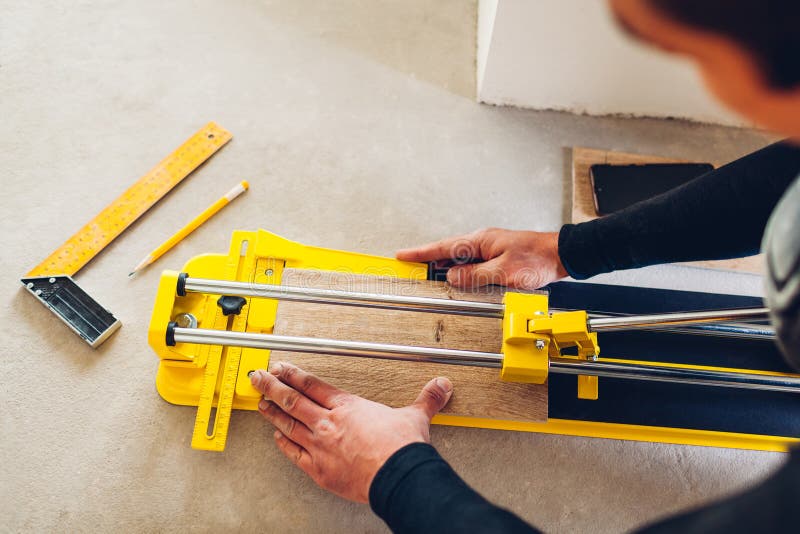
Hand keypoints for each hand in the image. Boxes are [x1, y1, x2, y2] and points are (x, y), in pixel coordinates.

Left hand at [249, 362, 452, 502]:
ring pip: (288, 425)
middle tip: (257, 378)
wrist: (398, 477)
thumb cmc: (402, 448)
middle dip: (271, 387)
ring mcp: (320, 447)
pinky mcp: (319, 470)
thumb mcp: (415, 417)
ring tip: (261, 403)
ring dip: (272, 413)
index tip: (280, 367)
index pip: (313, 385)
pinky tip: (276, 437)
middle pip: (293, 401)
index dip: (294, 374)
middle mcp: (329, 423)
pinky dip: (283, 444)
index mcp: (348, 406)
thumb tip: (441, 386)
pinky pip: (294, 453)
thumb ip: (426, 399)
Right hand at [396, 228, 567, 289]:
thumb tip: (452, 277)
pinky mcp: (497, 255)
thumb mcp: (503, 272)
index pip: (443, 247)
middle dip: (427, 258)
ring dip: (443, 265)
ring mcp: (490, 247)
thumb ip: (475, 275)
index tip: (402, 255)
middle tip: (408, 266)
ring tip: (427, 274)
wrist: (561, 255)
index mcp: (480, 240)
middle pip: (448, 251)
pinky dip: (459, 268)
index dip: (421, 253)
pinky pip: (471, 262)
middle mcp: (482, 241)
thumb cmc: (537, 260)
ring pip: (459, 257)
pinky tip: (458, 277)